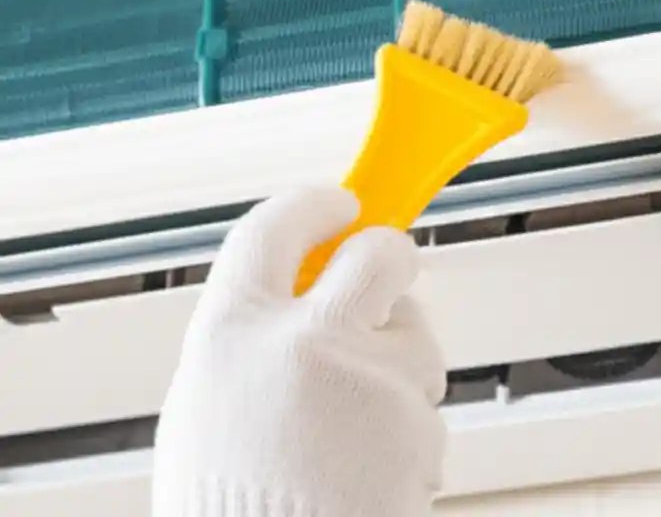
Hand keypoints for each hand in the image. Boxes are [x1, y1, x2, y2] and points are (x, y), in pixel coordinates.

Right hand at [152, 188, 445, 516]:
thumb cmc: (232, 505)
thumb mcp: (208, 402)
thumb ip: (254, 338)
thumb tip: (297, 294)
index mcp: (231, 331)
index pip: (276, 227)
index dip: (313, 206)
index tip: (339, 201)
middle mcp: (302, 342)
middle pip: (379, 254)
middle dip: (392, 260)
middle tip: (387, 278)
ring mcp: (367, 380)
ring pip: (416, 340)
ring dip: (400, 372)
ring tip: (353, 433)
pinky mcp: (415, 422)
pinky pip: (426, 406)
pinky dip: (409, 431)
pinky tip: (369, 467)